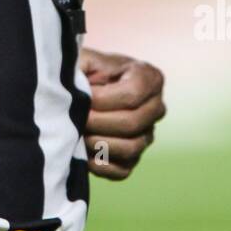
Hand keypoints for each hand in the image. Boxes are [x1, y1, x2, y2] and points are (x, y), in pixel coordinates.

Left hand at [79, 47, 165, 178]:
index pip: (133, 94)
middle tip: (75, 117)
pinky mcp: (132, 159)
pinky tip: (82, 151)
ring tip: (78, 131)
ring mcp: (146, 135)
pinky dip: (99, 164)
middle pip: (132, 122)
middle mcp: (155, 108)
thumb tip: (87, 93)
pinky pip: (122, 170)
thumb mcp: (82, 60)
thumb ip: (86, 68)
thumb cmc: (79, 71)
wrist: (74, 92)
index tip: (82, 94)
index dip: (103, 99)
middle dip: (97, 121)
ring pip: (130, 147)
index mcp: (149, 77)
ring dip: (98, 142)